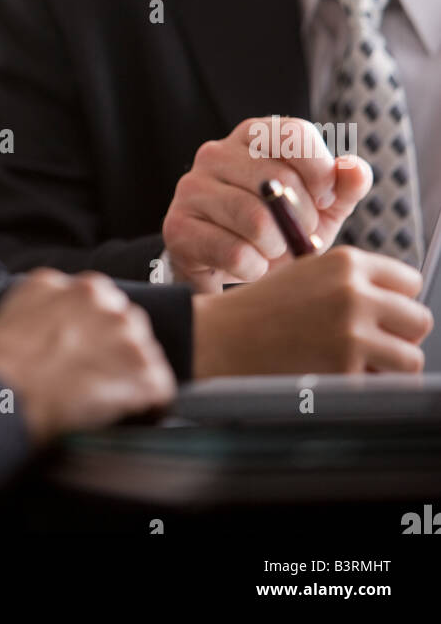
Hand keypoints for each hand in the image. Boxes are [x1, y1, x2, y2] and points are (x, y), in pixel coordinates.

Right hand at [0, 268, 175, 443]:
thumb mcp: (10, 313)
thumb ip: (43, 308)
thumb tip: (52, 328)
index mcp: (65, 283)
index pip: (97, 306)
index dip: (91, 337)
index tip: (81, 356)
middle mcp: (100, 298)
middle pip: (125, 326)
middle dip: (113, 354)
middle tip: (89, 383)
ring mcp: (125, 333)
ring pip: (143, 358)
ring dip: (129, 381)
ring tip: (101, 405)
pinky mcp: (143, 372)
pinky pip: (159, 393)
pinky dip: (146, 411)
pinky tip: (121, 420)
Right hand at [162, 116, 372, 291]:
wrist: (229, 270)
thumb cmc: (280, 229)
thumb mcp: (320, 207)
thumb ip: (343, 187)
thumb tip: (354, 170)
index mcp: (253, 135)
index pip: (294, 134)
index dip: (320, 172)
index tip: (324, 202)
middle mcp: (215, 152)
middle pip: (278, 180)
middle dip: (303, 221)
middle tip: (300, 238)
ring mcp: (191, 188)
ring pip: (255, 220)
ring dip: (278, 248)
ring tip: (274, 253)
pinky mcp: (177, 227)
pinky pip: (234, 253)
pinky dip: (254, 270)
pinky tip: (250, 268)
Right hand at [192, 245, 431, 376]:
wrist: (227, 336)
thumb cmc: (266, 307)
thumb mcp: (310, 272)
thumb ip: (354, 281)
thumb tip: (399, 303)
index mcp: (347, 262)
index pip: (410, 282)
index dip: (398, 300)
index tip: (383, 312)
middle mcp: (354, 293)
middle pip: (419, 319)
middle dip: (400, 334)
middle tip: (374, 340)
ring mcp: (352, 332)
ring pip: (411, 357)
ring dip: (389, 364)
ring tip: (359, 361)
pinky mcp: (345, 369)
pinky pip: (385, 384)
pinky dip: (369, 384)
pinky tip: (340, 373)